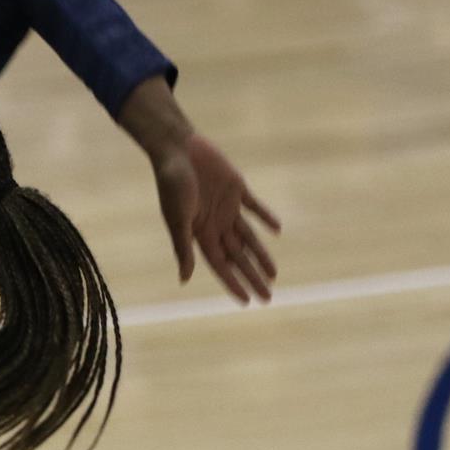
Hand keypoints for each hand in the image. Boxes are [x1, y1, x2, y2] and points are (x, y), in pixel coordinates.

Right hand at [150, 133, 281, 302]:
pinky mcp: (236, 188)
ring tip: (274, 275)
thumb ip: (183, 248)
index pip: (222, 265)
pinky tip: (276, 230)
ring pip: (248, 237)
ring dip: (260, 255)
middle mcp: (215, 224)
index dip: (235, 284)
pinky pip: (254, 207)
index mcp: (200, 233)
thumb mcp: (177, 219)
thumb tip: (184, 280)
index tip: (248, 301)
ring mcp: (226, 207)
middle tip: (268, 297)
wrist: (177, 149)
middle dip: (252, 277)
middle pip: (238, 257)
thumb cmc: (173, 184)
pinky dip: (264, 217)